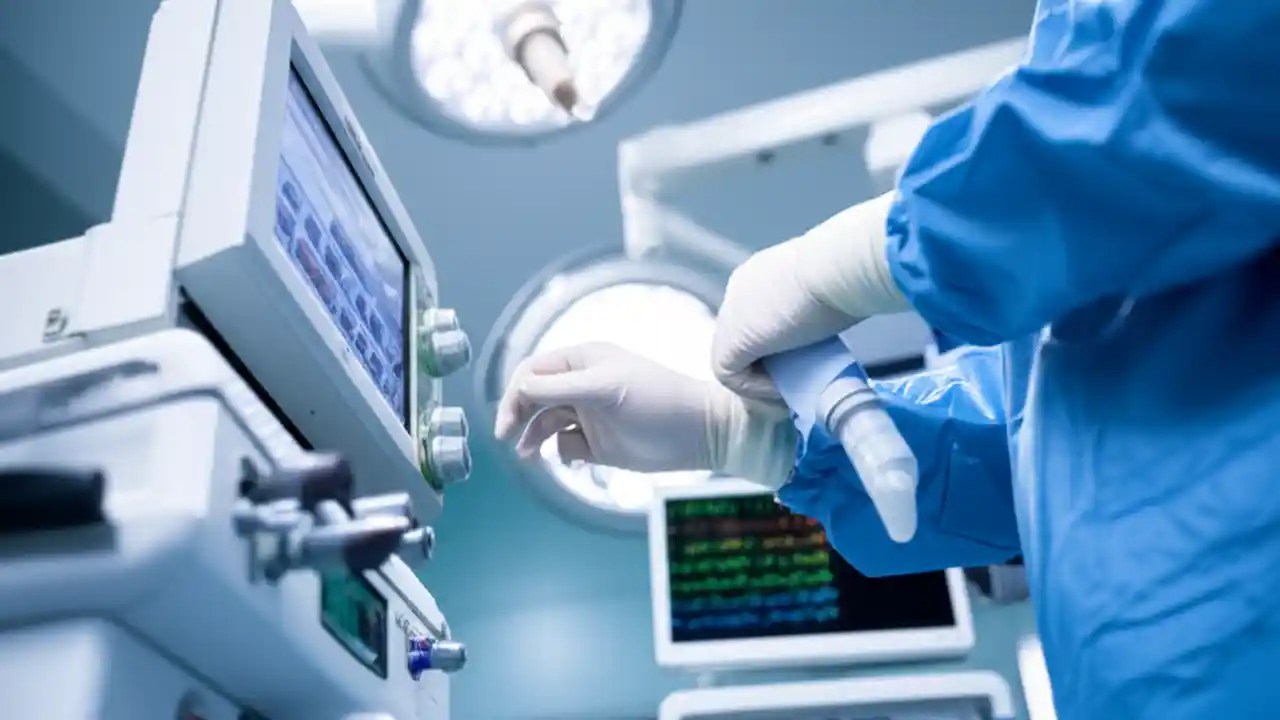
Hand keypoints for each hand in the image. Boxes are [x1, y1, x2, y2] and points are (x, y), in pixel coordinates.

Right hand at [493, 343, 797, 486]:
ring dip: (533, 437)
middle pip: (533, 398)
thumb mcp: (603, 388)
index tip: (509, 419)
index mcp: (583, 361)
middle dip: (518, 415)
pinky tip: (571, 460)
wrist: (699, 433)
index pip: (534, 371)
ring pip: (545, 423)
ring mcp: (589, 414)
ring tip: (528, 456)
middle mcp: (582, 385)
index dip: (515, 392)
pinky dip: (559, 453)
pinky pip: (564, 446)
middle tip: (508, 438)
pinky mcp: (597, 443)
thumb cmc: (656, 398)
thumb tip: (518, 390)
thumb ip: (558, 388)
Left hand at [711, 192, 910, 400]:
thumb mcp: (826, 296)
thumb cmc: (846, 275)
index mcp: (761, 276)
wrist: (841, 267)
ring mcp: (731, 314)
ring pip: (733, 360)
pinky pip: (730, 374)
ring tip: (793, 390)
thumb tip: (821, 337)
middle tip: (797, 382)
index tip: (805, 362)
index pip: (757, 319)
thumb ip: (811, 314)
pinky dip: (755, 388)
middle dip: (766, 366)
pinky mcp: (730, 339)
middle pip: (742, 340)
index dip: (776, 347)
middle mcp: (739, 292)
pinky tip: (784, 388)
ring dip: (761, 382)